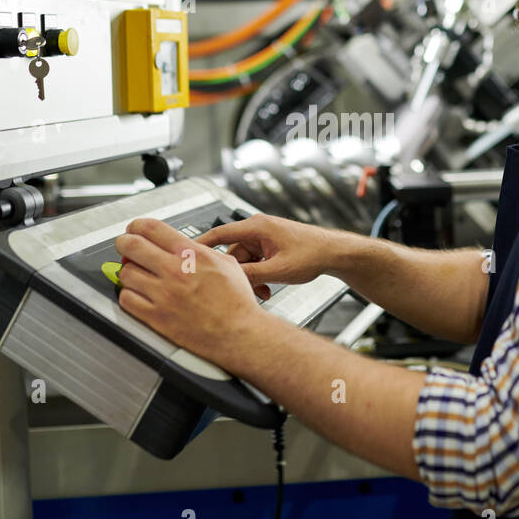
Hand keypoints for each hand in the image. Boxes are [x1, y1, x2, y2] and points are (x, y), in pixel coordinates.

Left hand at [114, 217, 265, 364]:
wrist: (240, 334)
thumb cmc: (237, 302)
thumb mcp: (226, 263)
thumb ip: (200, 251)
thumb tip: (182, 246)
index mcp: (191, 254)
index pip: (151, 228)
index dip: (136, 226)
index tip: (134, 230)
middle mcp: (174, 271)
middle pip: (131, 245)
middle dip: (124, 243)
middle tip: (125, 247)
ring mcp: (163, 295)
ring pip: (125, 273)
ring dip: (128, 272)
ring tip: (136, 276)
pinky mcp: (156, 317)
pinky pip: (126, 299)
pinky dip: (128, 295)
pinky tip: (138, 295)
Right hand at [195, 213, 337, 300]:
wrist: (334, 253)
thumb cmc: (313, 254)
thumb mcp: (278, 270)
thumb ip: (251, 275)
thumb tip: (230, 281)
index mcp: (257, 227)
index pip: (219, 234)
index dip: (200, 246)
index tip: (184, 254)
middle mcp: (258, 229)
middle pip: (233, 254)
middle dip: (239, 274)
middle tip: (250, 290)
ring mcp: (264, 237)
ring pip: (245, 261)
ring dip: (251, 277)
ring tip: (265, 291)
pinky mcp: (270, 246)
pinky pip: (255, 261)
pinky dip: (259, 274)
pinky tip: (269, 286)